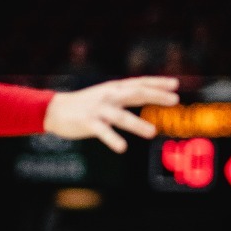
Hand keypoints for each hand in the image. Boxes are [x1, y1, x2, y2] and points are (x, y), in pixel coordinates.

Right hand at [44, 76, 178, 152]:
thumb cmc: (85, 104)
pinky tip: (122, 148)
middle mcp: (109, 96)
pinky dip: (113, 140)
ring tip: (152, 132)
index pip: (140, 83)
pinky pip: (103, 132)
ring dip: (137, 124)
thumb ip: (125, 95)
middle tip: (174, 100)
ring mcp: (99, 109)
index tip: (175, 85)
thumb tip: (148, 95)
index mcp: (115, 89)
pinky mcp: (88, 123)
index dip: (158, 83)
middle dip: (156, 96)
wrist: (55, 109)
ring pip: (121, 116)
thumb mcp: (107, 94)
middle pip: (135, 94)